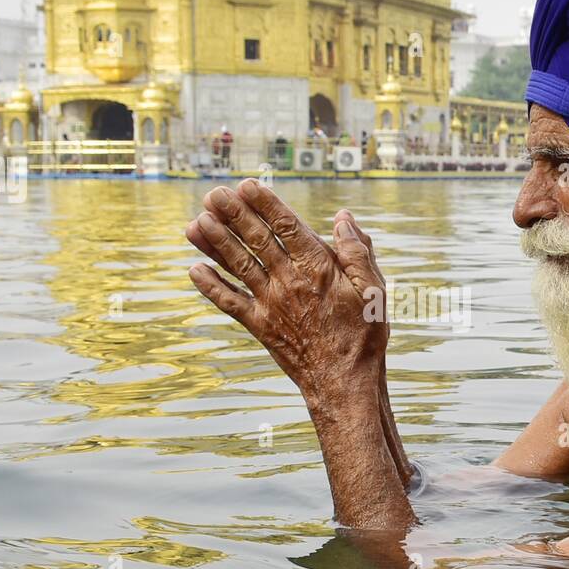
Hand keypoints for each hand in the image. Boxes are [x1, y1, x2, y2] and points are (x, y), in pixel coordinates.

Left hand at [185, 181, 386, 406]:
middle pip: (255, 239)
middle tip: (213, 194)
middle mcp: (289, 282)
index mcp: (318, 268)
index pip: (286, 226)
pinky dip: (210, 285)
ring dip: (215, 242)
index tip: (246, 184)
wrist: (344, 384)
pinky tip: (194, 269)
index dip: (265, 202)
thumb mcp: (374, 289)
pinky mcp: (260, 326)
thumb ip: (357, 251)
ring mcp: (271, 304)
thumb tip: (343, 218)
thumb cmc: (364, 335)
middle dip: (232, 214)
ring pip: (238, 265)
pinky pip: (229, 302)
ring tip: (196, 222)